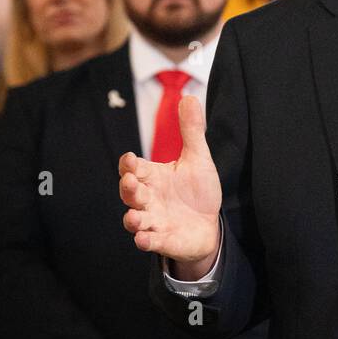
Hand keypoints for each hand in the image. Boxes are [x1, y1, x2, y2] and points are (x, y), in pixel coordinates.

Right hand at [119, 95, 221, 272]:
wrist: (209, 224)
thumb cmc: (198, 190)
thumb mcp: (198, 159)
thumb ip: (191, 131)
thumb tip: (189, 96)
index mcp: (153, 177)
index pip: (134, 168)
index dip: (129, 164)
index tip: (130, 160)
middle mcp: (148, 198)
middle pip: (130, 193)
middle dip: (128, 188)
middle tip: (131, 183)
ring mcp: (153, 221)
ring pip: (135, 219)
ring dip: (133, 219)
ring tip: (134, 217)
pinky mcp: (162, 240)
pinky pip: (149, 242)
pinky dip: (145, 241)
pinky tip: (144, 239)